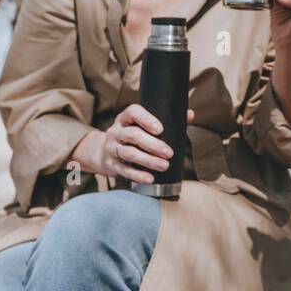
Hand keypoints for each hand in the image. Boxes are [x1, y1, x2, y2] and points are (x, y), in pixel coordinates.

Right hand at [71, 104, 190, 183]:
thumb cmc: (131, 137)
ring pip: (129, 153)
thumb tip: (190, 114)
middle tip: (169, 153)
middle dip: (153, 144)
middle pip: (133, 135)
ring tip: (164, 166)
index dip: (146, 119)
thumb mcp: (142, 126)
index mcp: (125, 118)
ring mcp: (111, 148)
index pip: (133, 112)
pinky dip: (137, 175)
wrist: (100, 153)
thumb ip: (167, 120)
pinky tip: (150, 178)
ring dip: (148, 160)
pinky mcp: (111, 165)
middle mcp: (116, 131)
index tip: (160, 129)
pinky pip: (124, 170)